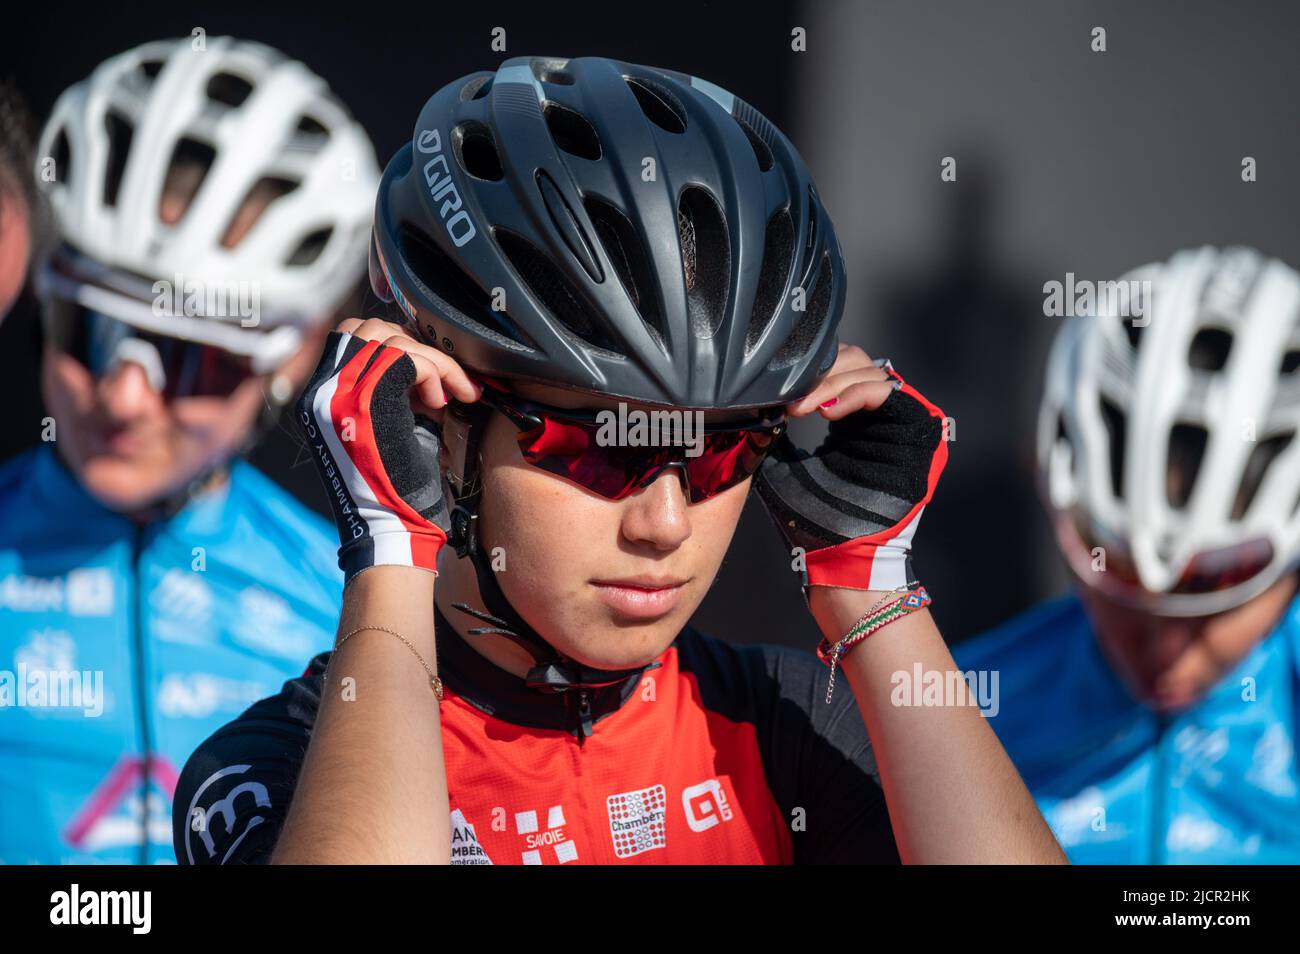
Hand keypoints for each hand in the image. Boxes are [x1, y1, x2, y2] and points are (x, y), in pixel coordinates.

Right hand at [296, 318, 482, 580]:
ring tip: (446, 396)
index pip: (351, 336)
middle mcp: (321, 392)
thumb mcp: (386, 428)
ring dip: (434, 363)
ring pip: (393, 341)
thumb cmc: (396, 490)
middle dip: (416, 346)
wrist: (391, 532)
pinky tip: (440, 402)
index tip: (425, 373)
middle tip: (442, 379)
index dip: (395, 344)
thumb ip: (391, 390)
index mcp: (321, 397)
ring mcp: (339, 395)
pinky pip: (407, 360)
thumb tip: (418, 357)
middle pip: (369, 328)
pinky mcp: (364, 404)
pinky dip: (435, 373)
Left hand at [753, 343, 948, 592]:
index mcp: (852, 422)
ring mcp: (902, 422)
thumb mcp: (785, 466)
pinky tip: (826, 410)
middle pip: (856, 362)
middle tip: (791, 397)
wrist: (843, 559)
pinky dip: (854, 394)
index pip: (838, 369)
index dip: (809, 371)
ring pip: (871, 372)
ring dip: (831, 383)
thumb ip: (776, 434)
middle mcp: (880, 417)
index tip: (777, 391)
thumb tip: (749, 404)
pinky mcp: (919, 430)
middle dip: (821, 373)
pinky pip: (888, 392)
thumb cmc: (815, 521)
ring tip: (802, 407)